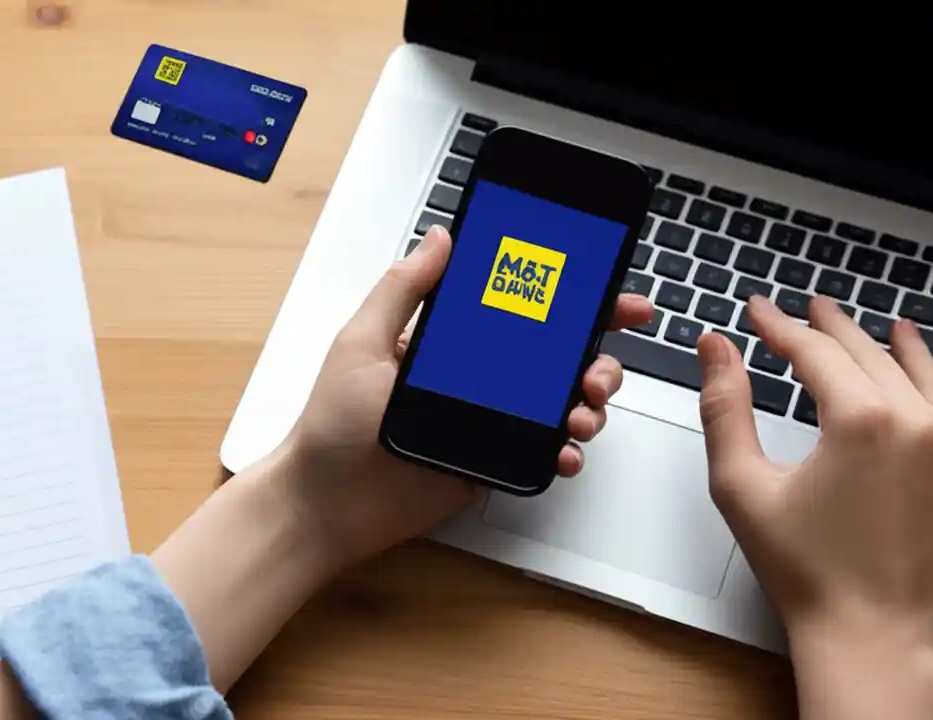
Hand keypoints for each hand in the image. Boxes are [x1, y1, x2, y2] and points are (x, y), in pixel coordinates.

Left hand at [277, 225, 654, 565]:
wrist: (326, 503)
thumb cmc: (331, 425)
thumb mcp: (361, 342)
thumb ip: (402, 289)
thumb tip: (440, 238)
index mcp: (449, 341)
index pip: (519, 310)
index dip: (569, 299)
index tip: (606, 292)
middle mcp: (475, 377)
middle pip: (555, 356)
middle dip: (595, 356)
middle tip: (599, 367)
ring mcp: (488, 421)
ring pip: (560, 403)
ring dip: (587, 403)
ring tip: (581, 411)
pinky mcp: (491, 462)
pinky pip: (542, 451)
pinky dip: (566, 450)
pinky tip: (564, 451)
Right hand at [696, 296, 932, 717]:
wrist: (873, 632)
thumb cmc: (808, 570)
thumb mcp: (742, 485)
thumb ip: (724, 407)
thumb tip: (714, 350)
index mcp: (864, 420)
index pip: (814, 351)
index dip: (779, 326)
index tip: (757, 310)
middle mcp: (919, 422)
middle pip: (869, 353)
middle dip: (830, 327)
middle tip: (805, 307)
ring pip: (924, 370)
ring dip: (895, 344)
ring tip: (883, 325)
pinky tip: (928, 369)